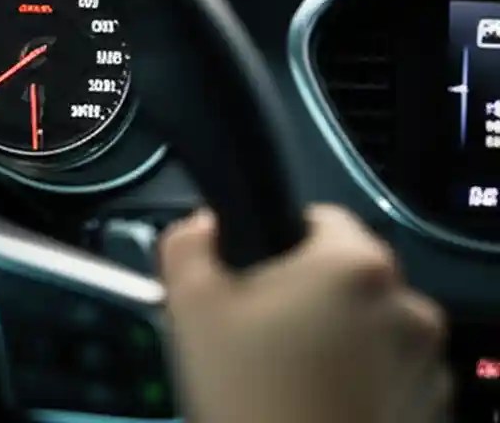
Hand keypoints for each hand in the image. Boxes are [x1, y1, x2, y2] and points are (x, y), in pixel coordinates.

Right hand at [160, 205, 450, 422]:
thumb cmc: (248, 396)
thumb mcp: (191, 307)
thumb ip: (189, 244)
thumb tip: (201, 227)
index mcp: (353, 264)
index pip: (319, 217)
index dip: (279, 243)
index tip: (254, 278)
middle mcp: (406, 303)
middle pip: (346, 273)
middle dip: (308, 293)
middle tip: (261, 331)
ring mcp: (424, 358)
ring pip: (370, 323)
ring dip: (339, 336)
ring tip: (290, 373)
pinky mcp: (430, 402)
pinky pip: (390, 369)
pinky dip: (362, 377)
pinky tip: (318, 398)